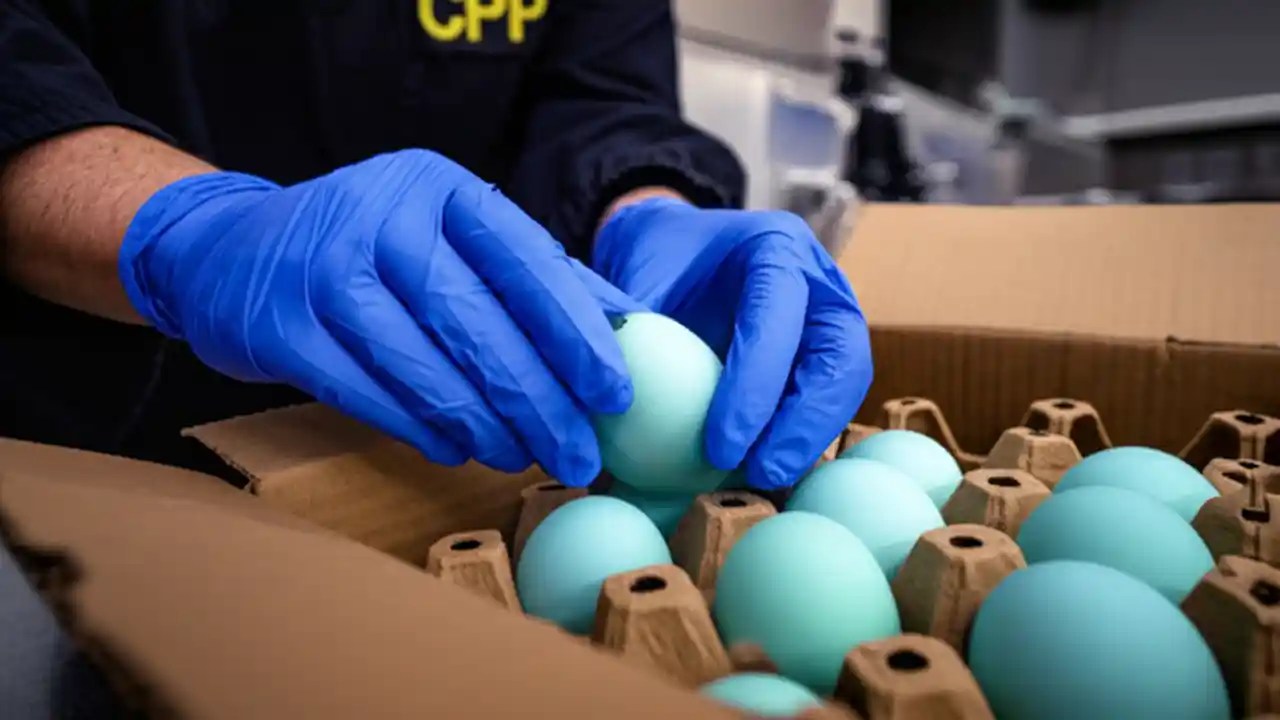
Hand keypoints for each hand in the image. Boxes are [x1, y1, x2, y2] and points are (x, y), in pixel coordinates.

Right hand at [119, 150, 640, 486]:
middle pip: (480, 322)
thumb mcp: (448, 234)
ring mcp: (323, 268)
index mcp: (439, 187)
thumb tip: (632, 327)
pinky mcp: (279, 325)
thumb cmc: (367, 249)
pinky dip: (420, 428)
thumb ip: (534, 275)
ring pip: (425, 365)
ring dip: (486, 424)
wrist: (227, 251)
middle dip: (541, 400)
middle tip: (581, 455)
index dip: (577, 333)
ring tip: (524, 458)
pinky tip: (457, 450)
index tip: (617, 393)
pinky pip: (367, 392)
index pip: (527, 261)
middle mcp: (381, 215)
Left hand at [594, 198, 871, 489]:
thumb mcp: (637, 277)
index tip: (720, 445)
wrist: (676, 252)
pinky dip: (797, 441)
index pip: (778, 313)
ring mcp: (829, 323)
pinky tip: (760, 475)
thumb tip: (608, 416)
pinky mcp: (824, 360)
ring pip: (841, 388)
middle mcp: (817, 283)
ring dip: (807, 441)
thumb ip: (633, 331)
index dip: (757, 383)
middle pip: (836, 358)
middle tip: (761, 474)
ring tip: (763, 482)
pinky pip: (824, 406)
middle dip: (802, 423)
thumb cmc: (656, 263)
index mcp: (774, 248)